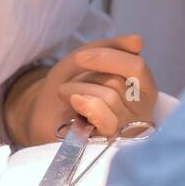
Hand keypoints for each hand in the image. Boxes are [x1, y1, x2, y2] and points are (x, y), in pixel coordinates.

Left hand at [6, 34, 157, 145]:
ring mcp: (128, 130)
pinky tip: (74, 105)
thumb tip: (138, 41)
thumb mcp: (84, 62)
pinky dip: (84, 104)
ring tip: (67, 96)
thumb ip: (108, 48)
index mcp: (141, 89)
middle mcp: (141, 111)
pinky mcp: (112, 144)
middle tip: (70, 85)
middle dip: (88, 77)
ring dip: (79, 90)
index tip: (81, 58)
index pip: (137, 67)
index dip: (109, 57)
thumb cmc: (68, 91)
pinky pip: (104, 116)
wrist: (43, 122)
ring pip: (110, 96)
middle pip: (119, 82)